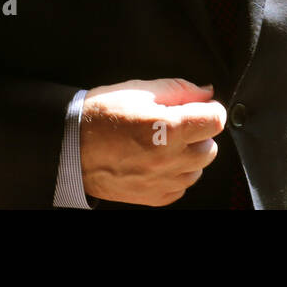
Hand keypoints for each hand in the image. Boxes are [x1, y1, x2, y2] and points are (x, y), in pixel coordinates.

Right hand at [79, 78, 225, 206]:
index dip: (210, 109)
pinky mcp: (153, 197)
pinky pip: (181, 188)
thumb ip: (180, 90)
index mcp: (169, 128)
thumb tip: (206, 93)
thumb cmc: (102, 114)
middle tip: (178, 124)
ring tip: (164, 143)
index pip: (216, 120)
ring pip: (197, 170)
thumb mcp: (141, 89)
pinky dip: (175, 174)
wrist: (71, 146)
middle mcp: (169, 159)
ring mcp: (161, 181)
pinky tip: (157, 160)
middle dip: (199, 133)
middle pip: (210, 147)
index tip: (201, 107)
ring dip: (188, 155)